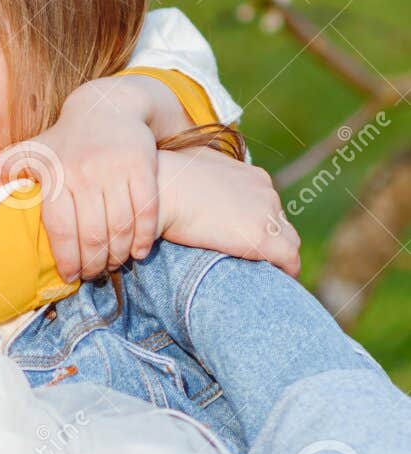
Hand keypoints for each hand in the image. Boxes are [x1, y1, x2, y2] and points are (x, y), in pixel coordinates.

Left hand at [0, 77, 161, 280]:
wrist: (106, 107)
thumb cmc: (62, 140)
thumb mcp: (26, 151)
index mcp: (55, 175)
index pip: (61, 230)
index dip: (67, 259)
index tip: (70, 276)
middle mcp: (84, 172)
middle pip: (93, 234)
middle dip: (94, 264)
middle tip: (93, 274)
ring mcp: (115, 170)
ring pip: (121, 227)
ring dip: (119, 255)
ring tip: (113, 265)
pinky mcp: (142, 166)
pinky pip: (145, 211)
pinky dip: (144, 237)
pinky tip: (139, 251)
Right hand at [155, 147, 300, 276]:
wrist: (162, 191)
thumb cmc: (165, 183)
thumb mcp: (192, 170)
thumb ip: (205, 180)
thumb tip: (192, 190)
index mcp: (251, 176)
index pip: (266, 205)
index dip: (257, 225)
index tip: (243, 240)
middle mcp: (266, 192)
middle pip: (278, 223)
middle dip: (268, 241)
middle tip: (251, 262)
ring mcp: (267, 214)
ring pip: (289, 241)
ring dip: (277, 258)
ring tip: (263, 275)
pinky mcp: (263, 238)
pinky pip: (290, 259)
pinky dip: (287, 272)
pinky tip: (275, 283)